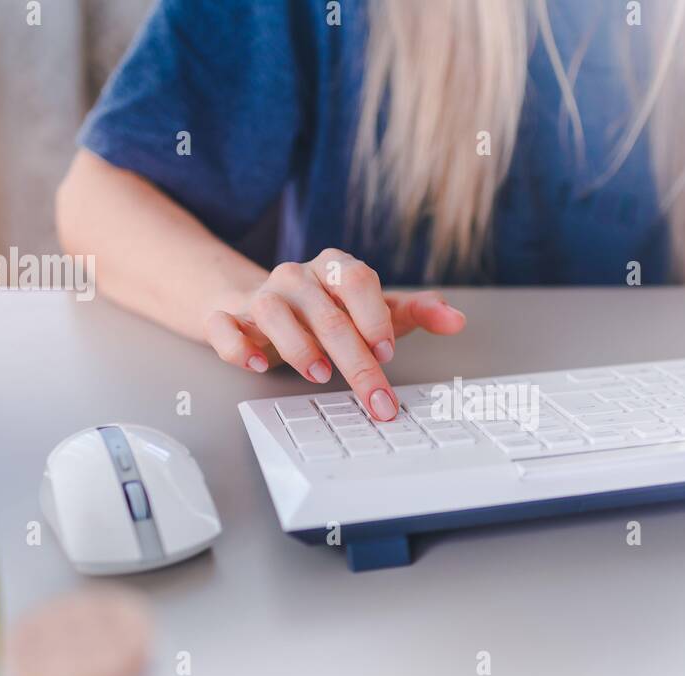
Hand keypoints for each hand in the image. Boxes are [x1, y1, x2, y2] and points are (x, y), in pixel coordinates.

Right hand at [202, 249, 465, 418]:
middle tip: (375, 398)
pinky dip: (238, 345)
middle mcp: (298, 278)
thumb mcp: (376, 311)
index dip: (373, 316)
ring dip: (298, 347)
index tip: (386, 352)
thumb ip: (417, 312)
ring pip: (275, 314)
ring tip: (319, 375)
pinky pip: (226, 326)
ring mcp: (261, 296)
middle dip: (354, 360)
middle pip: (327, 314)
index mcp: (335, 268)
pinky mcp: (228, 316)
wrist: (261, 307)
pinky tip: (257, 364)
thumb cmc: (329, 312)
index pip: (357, 280)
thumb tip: (457, 319)